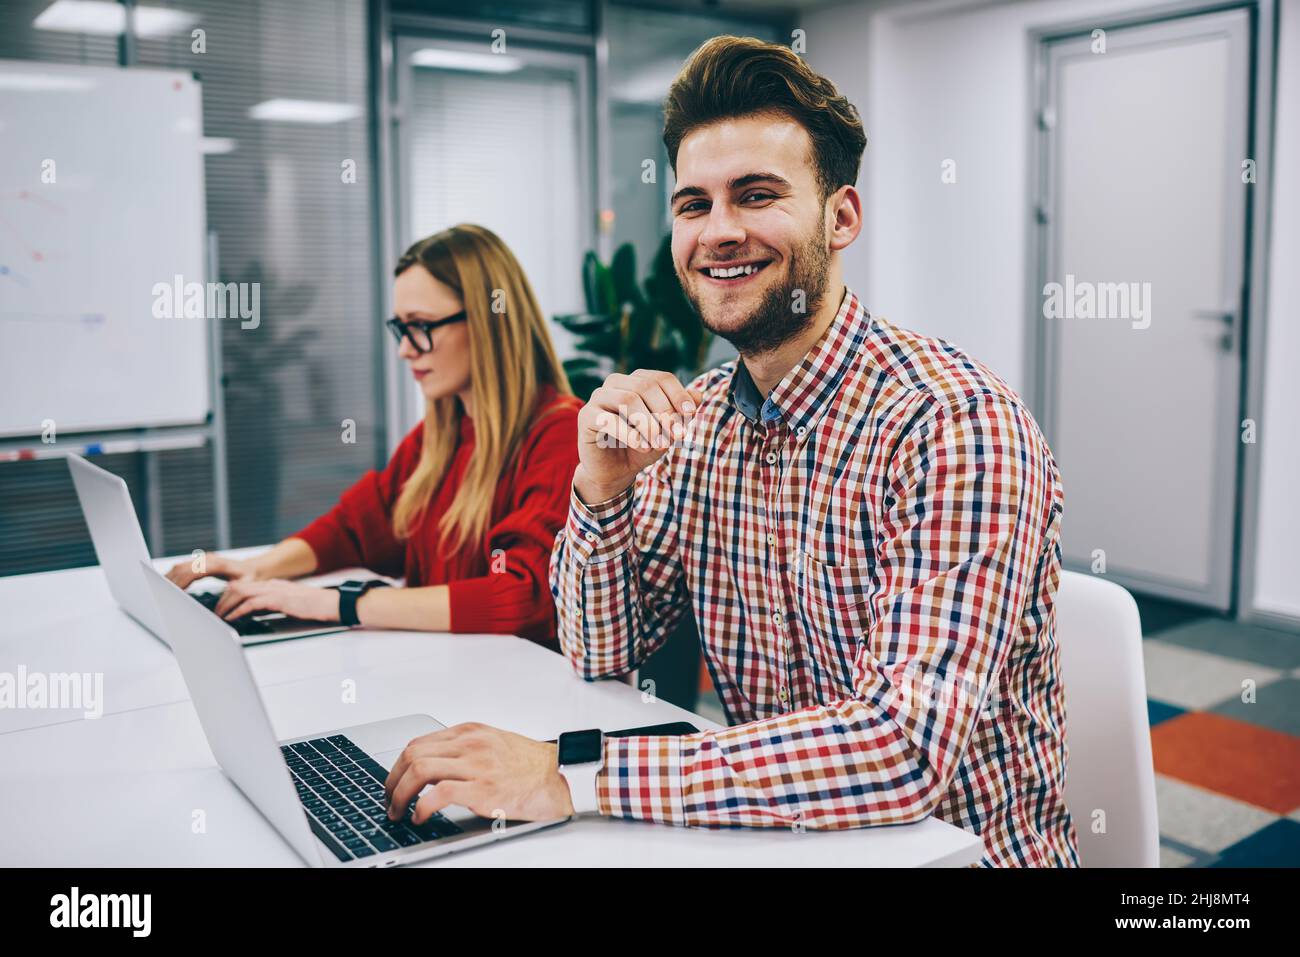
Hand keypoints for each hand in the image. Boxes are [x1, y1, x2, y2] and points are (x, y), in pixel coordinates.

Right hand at [165, 551, 260, 589]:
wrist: (253, 569)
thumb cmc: (250, 578)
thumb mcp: (245, 588)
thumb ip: (231, 597)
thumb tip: (218, 611)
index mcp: (218, 565)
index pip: (192, 572)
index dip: (180, 583)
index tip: (171, 595)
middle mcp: (208, 559)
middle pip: (181, 569)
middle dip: (169, 583)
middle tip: (160, 598)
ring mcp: (202, 559)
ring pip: (179, 567)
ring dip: (169, 579)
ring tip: (160, 594)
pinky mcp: (199, 562)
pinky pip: (181, 568)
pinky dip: (173, 577)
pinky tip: (168, 587)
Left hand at [212, 579, 340, 622]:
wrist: (331, 603)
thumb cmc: (314, 606)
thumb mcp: (289, 603)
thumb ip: (272, 604)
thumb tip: (255, 612)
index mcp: (273, 584)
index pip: (243, 584)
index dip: (228, 595)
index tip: (220, 606)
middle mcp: (271, 584)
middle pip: (237, 586)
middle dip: (222, 599)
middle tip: (215, 613)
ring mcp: (274, 590)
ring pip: (241, 592)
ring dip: (226, 605)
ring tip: (219, 617)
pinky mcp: (278, 599)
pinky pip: (251, 604)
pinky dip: (239, 611)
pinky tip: (233, 618)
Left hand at [383, 723, 574, 824]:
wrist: (561, 775)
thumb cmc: (533, 765)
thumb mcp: (495, 744)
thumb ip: (466, 750)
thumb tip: (436, 769)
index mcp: (470, 732)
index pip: (419, 742)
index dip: (398, 766)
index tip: (393, 782)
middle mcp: (470, 744)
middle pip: (412, 753)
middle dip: (391, 780)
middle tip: (389, 800)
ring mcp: (476, 765)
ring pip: (419, 770)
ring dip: (399, 794)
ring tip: (398, 811)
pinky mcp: (483, 788)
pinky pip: (438, 794)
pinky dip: (420, 807)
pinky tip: (419, 817)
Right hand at [574, 369, 701, 502]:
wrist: (615, 471)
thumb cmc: (643, 446)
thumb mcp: (667, 431)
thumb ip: (681, 414)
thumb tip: (699, 395)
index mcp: (636, 381)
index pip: (661, 378)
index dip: (678, 395)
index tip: (690, 414)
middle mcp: (616, 383)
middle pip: (645, 386)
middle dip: (664, 411)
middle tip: (676, 435)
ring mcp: (598, 397)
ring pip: (628, 399)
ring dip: (648, 423)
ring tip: (659, 444)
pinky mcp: (586, 416)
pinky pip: (609, 420)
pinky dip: (631, 434)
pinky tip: (643, 447)